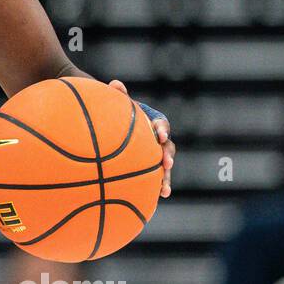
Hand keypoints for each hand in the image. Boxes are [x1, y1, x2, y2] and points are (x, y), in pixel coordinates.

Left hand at [109, 79, 174, 197]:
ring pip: (164, 166)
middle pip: (168, 148)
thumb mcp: (118, 104)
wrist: (117, 127)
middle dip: (167, 156)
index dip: (162, 130)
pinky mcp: (149, 167)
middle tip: (166, 164)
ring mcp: (155, 154)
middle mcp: (158, 140)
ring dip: (166, 178)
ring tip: (165, 190)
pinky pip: (155, 178)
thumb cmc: (118, 113)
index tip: (159, 135)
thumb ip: (118, 95)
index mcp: (154, 122)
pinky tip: (155, 200)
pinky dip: (156, 187)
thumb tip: (115, 84)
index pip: (162, 125)